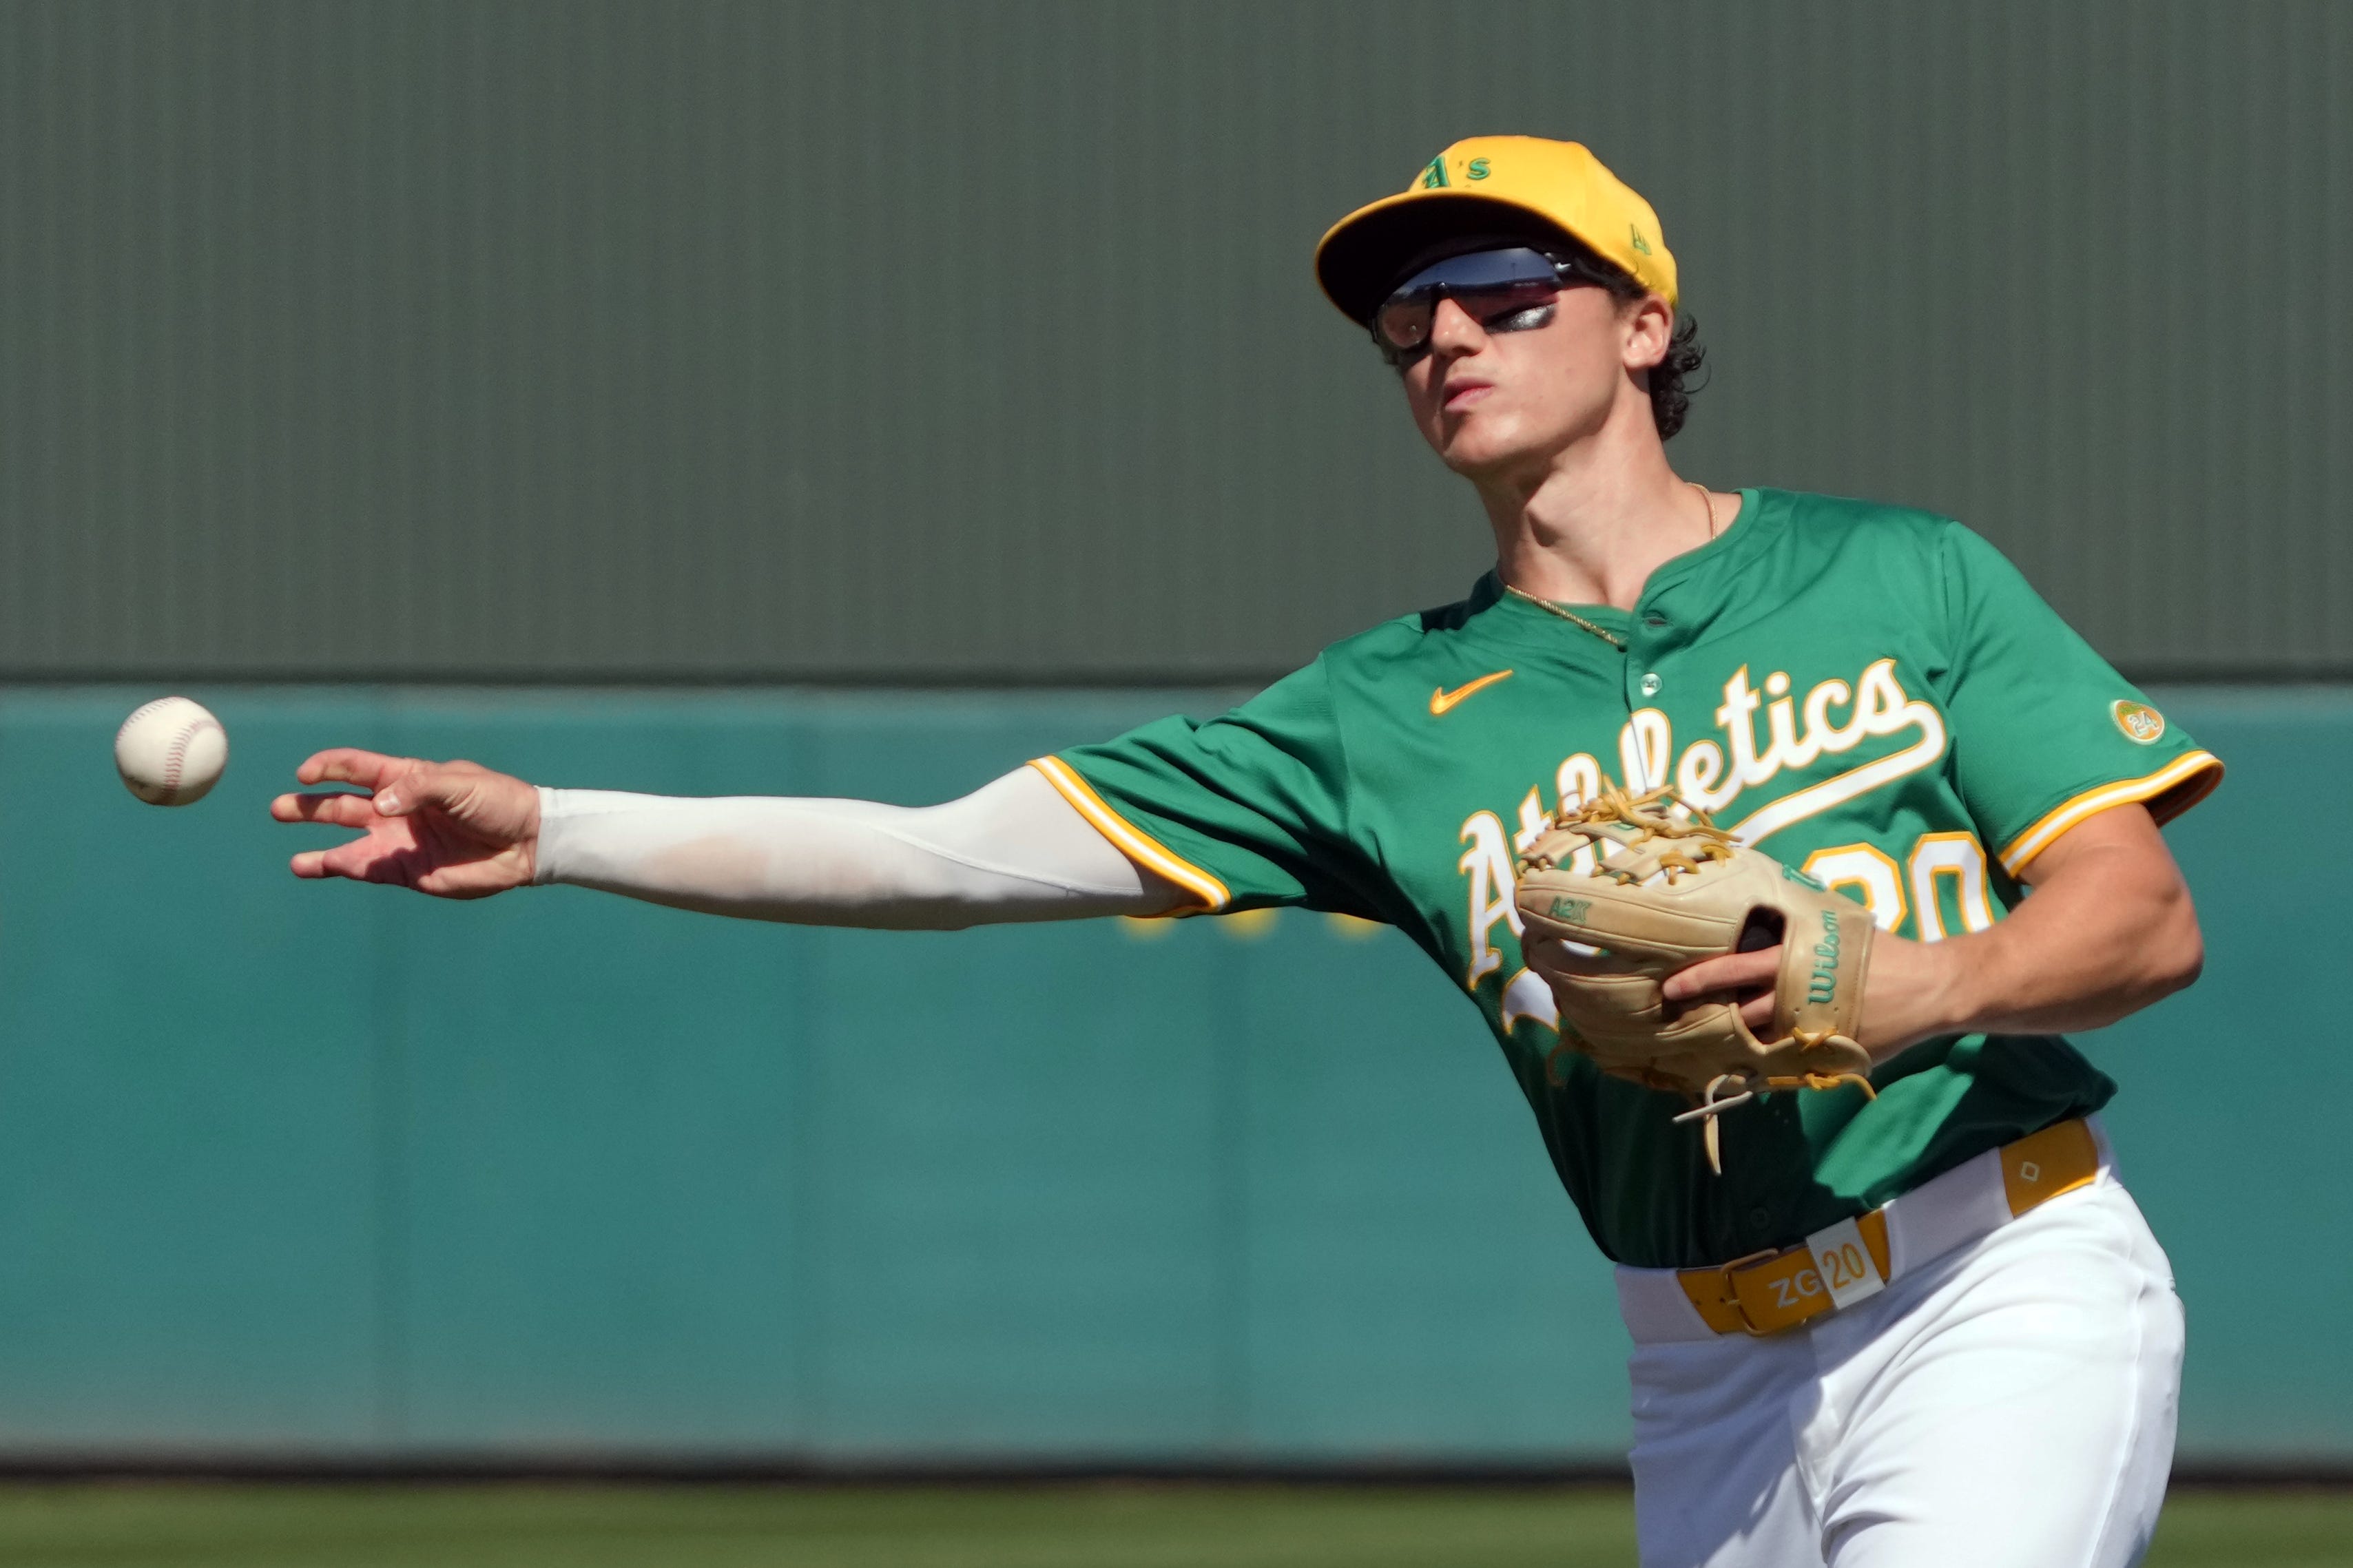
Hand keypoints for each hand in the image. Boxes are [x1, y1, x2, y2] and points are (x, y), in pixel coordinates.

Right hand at [272, 749, 540, 897]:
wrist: (525, 843)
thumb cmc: (496, 802)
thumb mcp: (458, 784)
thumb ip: (416, 789)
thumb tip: (377, 805)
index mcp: (406, 778)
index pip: (356, 768)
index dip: (328, 767)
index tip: (305, 774)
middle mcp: (394, 809)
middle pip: (340, 805)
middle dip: (308, 807)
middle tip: (278, 809)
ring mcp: (396, 841)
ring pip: (346, 844)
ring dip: (318, 849)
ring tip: (294, 860)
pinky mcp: (405, 871)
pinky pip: (365, 870)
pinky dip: (340, 869)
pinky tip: (316, 868)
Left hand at [1660, 929, 1961, 1062]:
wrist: (1930, 989)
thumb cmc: (1879, 954)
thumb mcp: (1836, 930)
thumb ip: (1798, 934)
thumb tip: (1764, 924)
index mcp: (1793, 965)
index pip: (1734, 969)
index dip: (1700, 979)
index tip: (1670, 988)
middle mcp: (1796, 998)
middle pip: (1740, 1013)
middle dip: (1709, 1019)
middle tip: (1677, 1022)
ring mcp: (1811, 1032)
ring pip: (1759, 1042)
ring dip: (1734, 1045)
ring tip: (1706, 1046)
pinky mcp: (1828, 1056)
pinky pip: (1787, 1066)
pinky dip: (1766, 1068)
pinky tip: (1746, 1070)